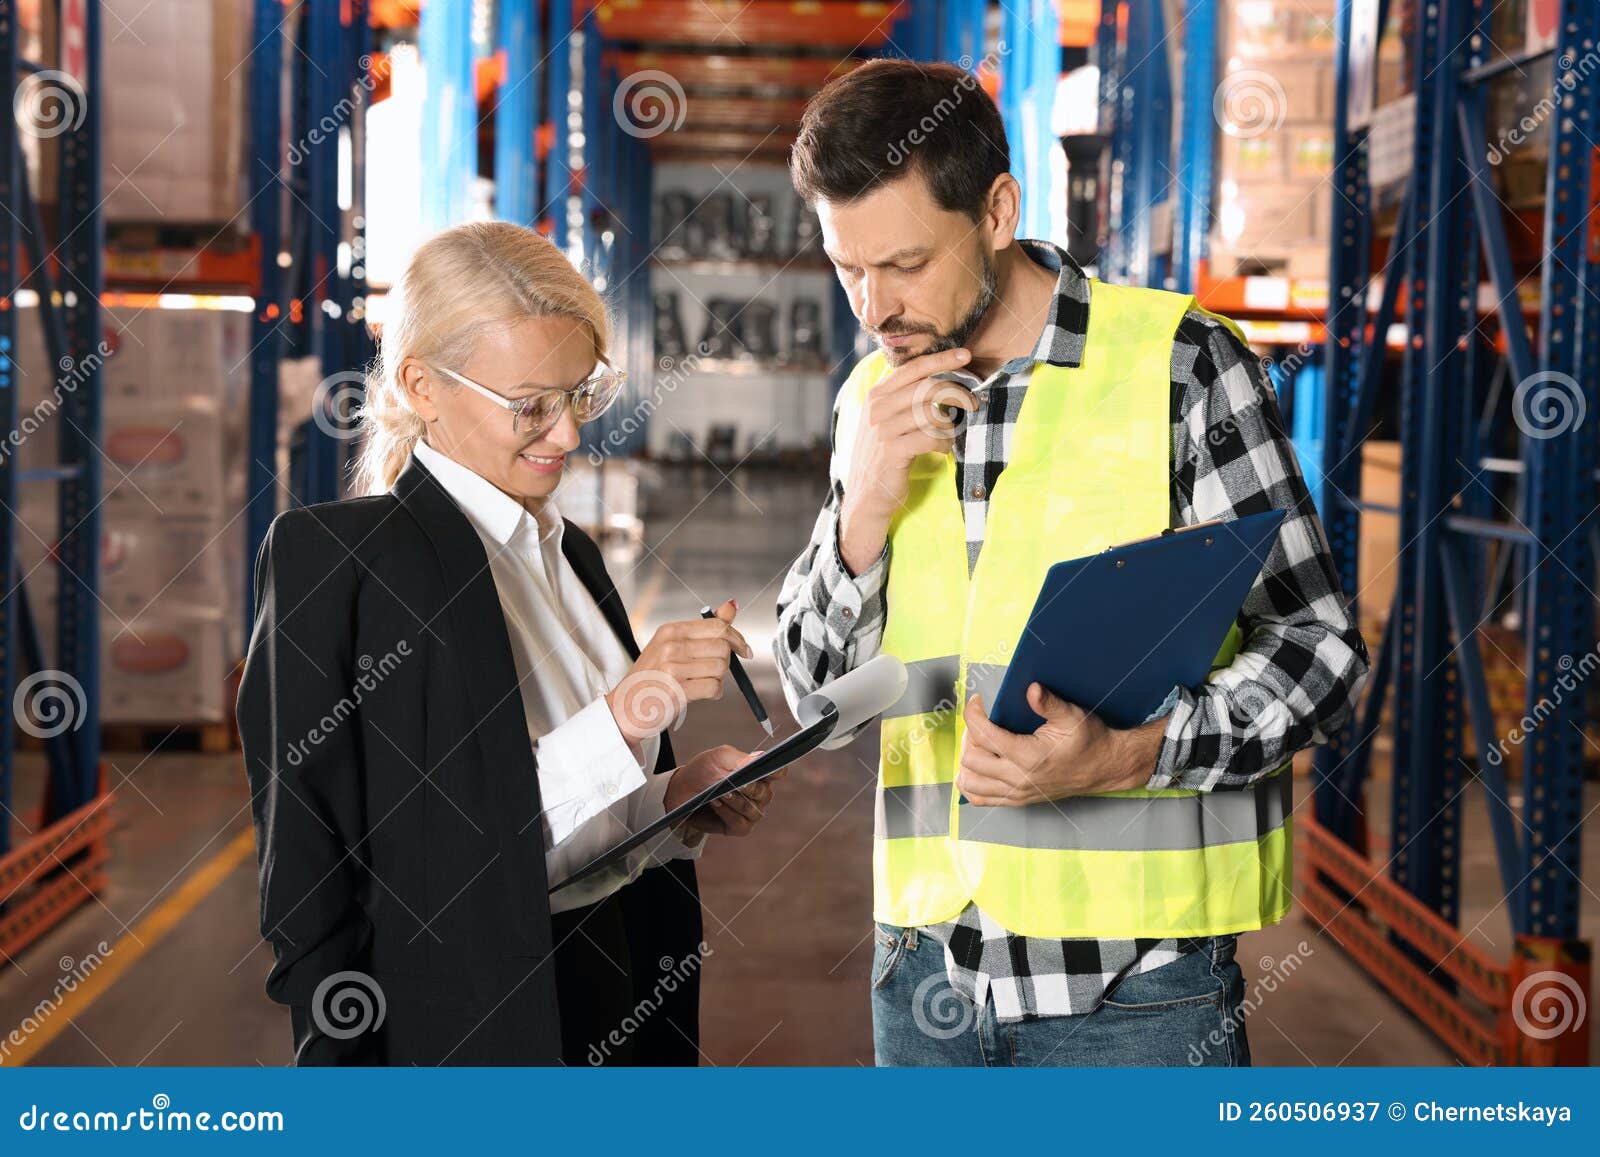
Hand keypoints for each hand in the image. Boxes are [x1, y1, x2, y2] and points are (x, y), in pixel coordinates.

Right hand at [606, 599, 751, 739]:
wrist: (624, 708)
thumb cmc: (652, 677)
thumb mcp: (672, 645)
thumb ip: (704, 628)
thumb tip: (731, 606)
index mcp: (671, 630)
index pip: (717, 626)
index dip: (737, 638)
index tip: (744, 650)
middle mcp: (671, 645)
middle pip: (723, 647)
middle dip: (726, 662)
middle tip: (712, 672)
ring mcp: (672, 667)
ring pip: (721, 667)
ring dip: (719, 679)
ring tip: (702, 683)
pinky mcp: (677, 690)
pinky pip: (714, 687)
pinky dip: (714, 693)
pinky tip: (701, 694)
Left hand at [665, 745, 785, 837]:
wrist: (683, 790)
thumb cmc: (704, 771)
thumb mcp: (719, 758)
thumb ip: (740, 759)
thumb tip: (760, 758)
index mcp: (759, 773)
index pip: (778, 772)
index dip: (777, 771)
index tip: (768, 769)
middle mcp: (760, 793)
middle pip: (765, 793)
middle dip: (749, 788)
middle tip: (733, 783)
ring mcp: (751, 811)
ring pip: (752, 809)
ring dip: (735, 801)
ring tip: (719, 794)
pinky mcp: (740, 827)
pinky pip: (740, 822)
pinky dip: (727, 812)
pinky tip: (716, 804)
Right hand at [838, 348, 977, 573]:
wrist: (866, 494)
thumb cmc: (882, 454)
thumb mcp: (884, 420)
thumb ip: (902, 398)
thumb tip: (938, 376)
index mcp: (877, 395)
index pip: (913, 368)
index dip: (941, 359)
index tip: (964, 356)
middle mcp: (877, 408)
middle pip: (927, 387)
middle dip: (956, 392)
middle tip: (972, 403)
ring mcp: (883, 430)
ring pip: (932, 412)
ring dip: (949, 424)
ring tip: (950, 436)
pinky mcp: (893, 452)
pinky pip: (931, 437)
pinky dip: (944, 443)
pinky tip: (943, 449)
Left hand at [955, 684, 1165, 805]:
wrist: (1105, 767)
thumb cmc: (1089, 740)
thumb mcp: (1072, 716)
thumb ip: (1049, 703)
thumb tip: (1031, 689)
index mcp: (1029, 756)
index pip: (983, 735)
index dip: (973, 714)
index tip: (978, 702)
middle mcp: (1019, 779)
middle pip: (971, 759)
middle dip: (970, 735)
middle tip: (982, 721)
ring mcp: (1017, 793)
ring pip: (970, 782)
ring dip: (968, 760)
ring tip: (980, 743)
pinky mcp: (1017, 800)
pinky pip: (979, 799)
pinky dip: (971, 782)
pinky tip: (979, 765)